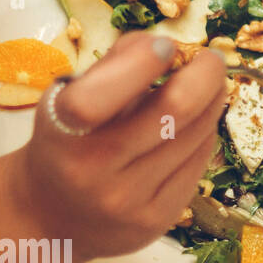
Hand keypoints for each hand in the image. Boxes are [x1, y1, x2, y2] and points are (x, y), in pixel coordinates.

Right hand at [0, 34, 226, 262]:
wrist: (52, 218)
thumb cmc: (67, 143)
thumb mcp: (68, 98)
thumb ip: (113, 65)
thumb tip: (164, 44)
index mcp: (62, 132)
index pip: (97, 97)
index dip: (141, 62)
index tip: (165, 45)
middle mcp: (93, 171)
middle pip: (175, 109)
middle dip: (205, 73)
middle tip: (210, 59)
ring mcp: (131, 200)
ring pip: (198, 132)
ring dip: (210, 101)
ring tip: (204, 89)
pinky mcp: (161, 218)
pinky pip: (201, 160)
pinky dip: (204, 134)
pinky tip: (193, 127)